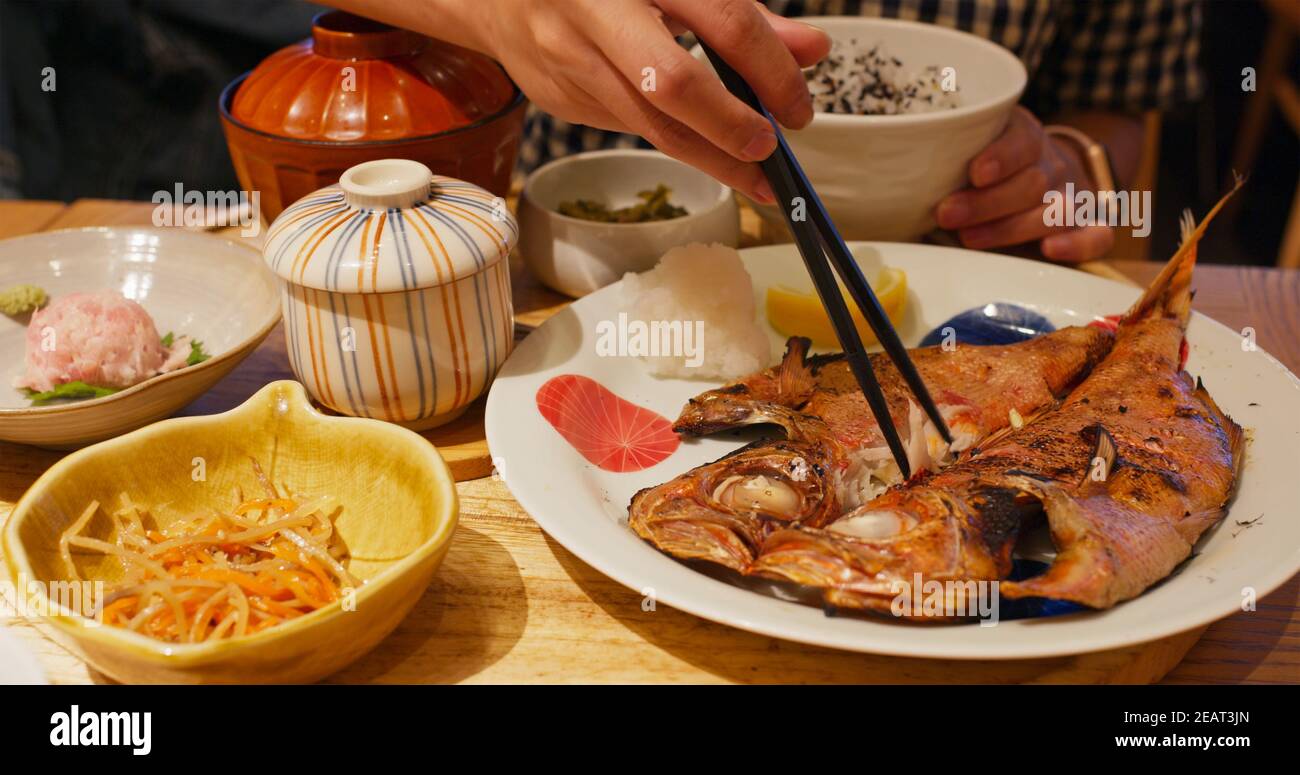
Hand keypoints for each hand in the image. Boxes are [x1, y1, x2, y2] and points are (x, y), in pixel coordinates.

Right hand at [475, 0, 828, 202]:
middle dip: (730, 128)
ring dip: (710, 158)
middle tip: (770, 149)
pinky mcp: (560, 97)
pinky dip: (673, 140)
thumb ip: (741, 14)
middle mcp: (599, 12)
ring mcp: (571, 59)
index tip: (797, 108)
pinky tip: (705, 149)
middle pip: (674, 84)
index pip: (725, 23)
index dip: (772, 72)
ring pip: (649, 124)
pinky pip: (628, 127)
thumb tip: (812, 51)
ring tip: (754, 177)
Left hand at [935, 107, 1113, 261]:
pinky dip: (1078, 244)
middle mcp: (1052, 165)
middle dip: (987, 203)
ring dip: (1010, 228)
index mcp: (1025, 137)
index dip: (1001, 157)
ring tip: (970, 239)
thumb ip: (949, 159)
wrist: (1042, 174)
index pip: (1022, 141)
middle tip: (948, 215)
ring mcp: (1073, 196)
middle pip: (1031, 182)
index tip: (975, 173)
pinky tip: (1049, 251)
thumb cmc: (988, 171)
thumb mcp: (971, 151)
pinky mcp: (1087, 225)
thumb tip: (899, 180)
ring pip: (1054, 211)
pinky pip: (1096, 235)